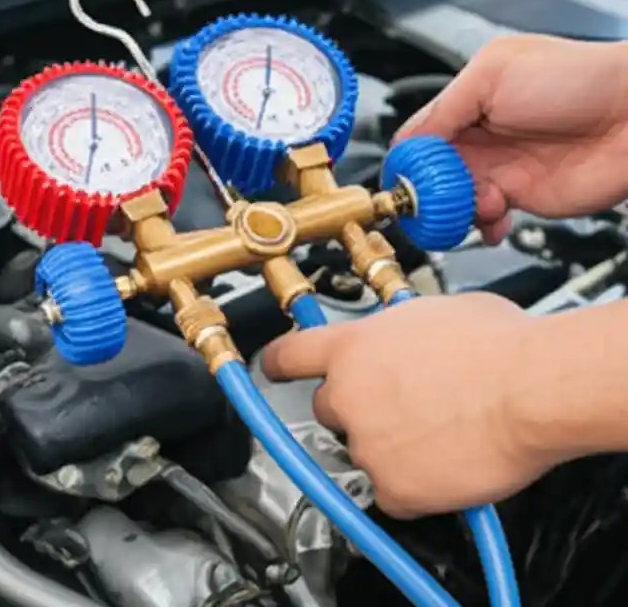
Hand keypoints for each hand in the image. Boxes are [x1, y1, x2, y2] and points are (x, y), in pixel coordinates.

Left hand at [261, 293, 555, 518]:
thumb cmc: (500, 346)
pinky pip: (391, 493)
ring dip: (391, 446)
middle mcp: (346, 395)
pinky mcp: (393, 486)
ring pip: (364, 450)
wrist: (533, 389)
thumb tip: (404, 333)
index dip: (278, 363)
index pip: (289, 355)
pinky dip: (414, 487)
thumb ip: (398, 329)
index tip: (270, 367)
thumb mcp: (434, 311)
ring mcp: (366, 443)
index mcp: (351, 347)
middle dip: (358, 408)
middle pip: (328, 408)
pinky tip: (443, 466)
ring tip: (440, 430)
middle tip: (405, 405)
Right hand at [396, 34, 627, 243]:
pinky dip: (481, 225)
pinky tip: (492, 218)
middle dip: (427, 189)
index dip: (409, 158)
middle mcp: (482, 135)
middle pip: (431, 171)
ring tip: (477, 202)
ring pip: (454, 198)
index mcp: (469, 100)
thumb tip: (407, 143)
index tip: (407, 177)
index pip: (419, 136)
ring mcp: (501, 167)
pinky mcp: (523, 196)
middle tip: (432, 198)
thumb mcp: (494, 74)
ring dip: (455, 207)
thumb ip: (445, 108)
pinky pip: (486, 217)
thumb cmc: (581, 79)